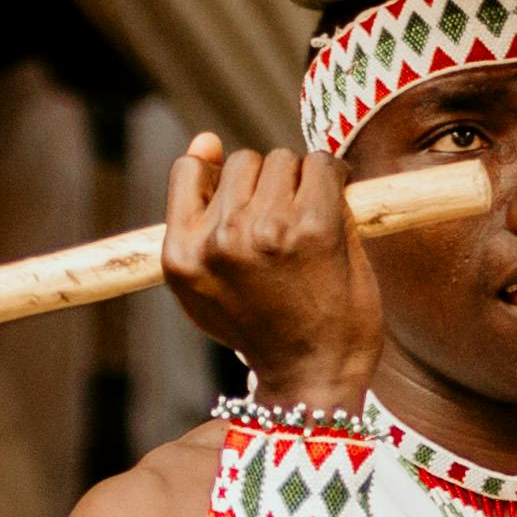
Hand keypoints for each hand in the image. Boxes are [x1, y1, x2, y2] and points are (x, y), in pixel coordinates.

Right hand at [158, 134, 385, 406]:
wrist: (312, 376)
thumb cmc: (261, 326)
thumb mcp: (203, 283)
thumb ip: (195, 213)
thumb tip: (205, 140)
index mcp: (181, 254)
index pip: (190, 171)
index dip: (220, 181)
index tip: (246, 207)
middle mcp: (218, 239)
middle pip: (241, 162)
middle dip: (266, 185)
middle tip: (284, 229)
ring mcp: (267, 231)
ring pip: (281, 160)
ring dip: (300, 182)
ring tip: (307, 226)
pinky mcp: (317, 227)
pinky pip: (322, 165)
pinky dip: (333, 177)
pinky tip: (336, 208)